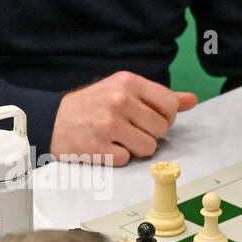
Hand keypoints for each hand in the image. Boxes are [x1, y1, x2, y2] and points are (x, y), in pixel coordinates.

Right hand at [50, 71, 196, 165]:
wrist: (50, 120)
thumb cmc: (89, 106)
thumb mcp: (121, 90)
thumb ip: (156, 96)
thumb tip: (191, 100)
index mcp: (128, 82)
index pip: (169, 105)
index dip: (166, 117)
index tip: (151, 120)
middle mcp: (119, 101)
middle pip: (161, 128)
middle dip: (150, 134)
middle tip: (131, 131)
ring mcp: (108, 125)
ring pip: (148, 147)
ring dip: (137, 148)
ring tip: (120, 141)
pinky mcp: (97, 147)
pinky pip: (126, 159)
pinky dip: (118, 157)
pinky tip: (105, 147)